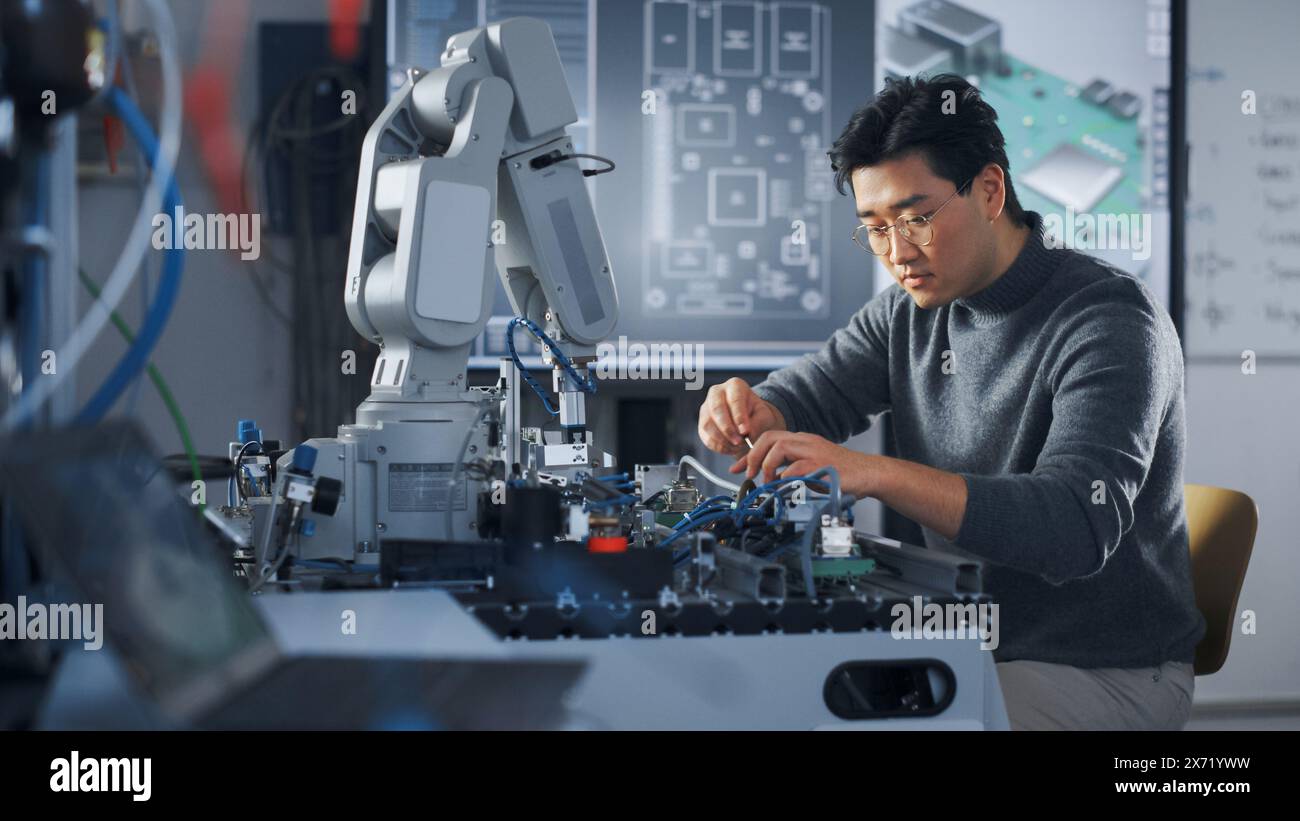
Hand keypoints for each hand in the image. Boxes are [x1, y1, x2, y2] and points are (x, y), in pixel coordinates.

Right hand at [697, 377, 785, 456]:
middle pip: (717, 409)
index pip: (735, 400)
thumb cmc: (756, 414)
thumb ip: (758, 422)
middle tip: (739, 442)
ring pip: (708, 424)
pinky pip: (706, 436)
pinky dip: (718, 446)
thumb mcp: (764, 415)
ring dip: (722, 439)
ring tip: (737, 447)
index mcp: (735, 386)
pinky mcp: (702, 424)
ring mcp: (706, 408)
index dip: (739, 417)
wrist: (747, 421)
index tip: (745, 431)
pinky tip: (730, 449)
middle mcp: (717, 393)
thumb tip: (746, 433)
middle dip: (728, 428)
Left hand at [729, 430, 873, 495]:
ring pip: (780, 447)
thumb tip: (769, 479)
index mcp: (802, 441)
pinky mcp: (823, 465)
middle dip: (754, 456)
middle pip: (770, 438)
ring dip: (768, 465)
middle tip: (749, 474)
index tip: (735, 467)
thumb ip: (791, 469)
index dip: (748, 453)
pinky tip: (785, 486)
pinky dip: (785, 477)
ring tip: (769, 481)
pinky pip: (796, 467)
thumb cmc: (841, 473)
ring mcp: (815, 451)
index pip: (768, 439)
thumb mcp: (810, 468)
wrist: (869, 474)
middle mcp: (806, 442)